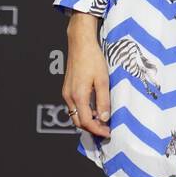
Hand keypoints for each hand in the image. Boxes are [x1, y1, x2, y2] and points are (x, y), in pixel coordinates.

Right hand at [62, 11, 111, 137]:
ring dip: (88, 120)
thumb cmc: (93, 59)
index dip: (97, 130)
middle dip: (91, 128)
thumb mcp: (103, 80)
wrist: (80, 43)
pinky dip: (84, 111)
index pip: (86, 122)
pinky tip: (95, 108)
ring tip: (103, 120)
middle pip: (78, 122)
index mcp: (78, 96)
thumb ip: (103, 100)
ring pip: (75, 114)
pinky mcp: (67, 88)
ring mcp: (66, 92)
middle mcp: (69, 96)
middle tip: (106, 130)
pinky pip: (74, 106)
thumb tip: (104, 118)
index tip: (108, 133)